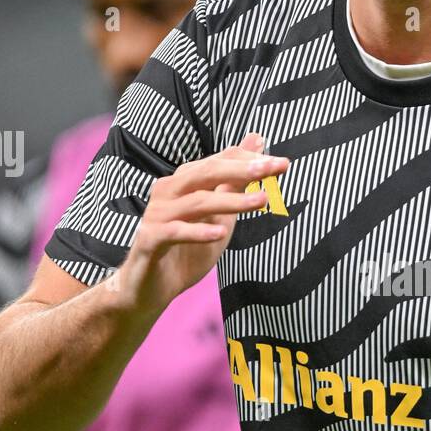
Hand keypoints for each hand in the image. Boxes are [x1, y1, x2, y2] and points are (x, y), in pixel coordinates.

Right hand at [119, 133, 288, 313]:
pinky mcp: (149, 240)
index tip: (282, 164)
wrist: (152, 288)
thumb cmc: (187, 250)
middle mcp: (168, 191)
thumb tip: (257, 141)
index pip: (218, 161)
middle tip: (274, 169)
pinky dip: (198, 232)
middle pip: (206, 172)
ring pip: (196, 202)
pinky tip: (220, 234)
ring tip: (262, 200)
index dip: (249, 159)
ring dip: (231, 201)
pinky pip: (174, 232)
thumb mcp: (219, 215)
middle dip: (242, 169)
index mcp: (184, 181)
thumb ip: (235, 182)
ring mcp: (157, 215)